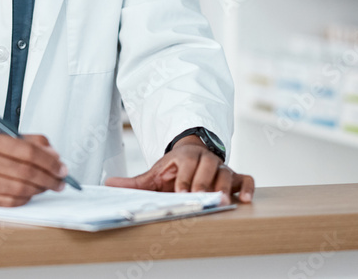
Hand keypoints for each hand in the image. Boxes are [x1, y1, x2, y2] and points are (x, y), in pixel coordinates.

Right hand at [0, 134, 67, 206]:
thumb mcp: (3, 138)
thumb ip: (30, 142)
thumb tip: (54, 155)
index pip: (27, 152)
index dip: (49, 161)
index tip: (61, 167)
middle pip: (26, 172)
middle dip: (49, 178)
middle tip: (61, 180)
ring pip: (20, 189)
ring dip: (40, 189)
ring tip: (49, 186)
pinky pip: (10, 201)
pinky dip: (26, 198)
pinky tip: (32, 193)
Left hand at [105, 136, 254, 203]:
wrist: (193, 155)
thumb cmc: (174, 169)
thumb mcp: (154, 173)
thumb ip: (135, 182)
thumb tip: (109, 183)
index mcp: (185, 157)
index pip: (186, 166)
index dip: (183, 180)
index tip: (181, 193)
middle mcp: (206, 160)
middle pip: (208, 169)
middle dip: (204, 184)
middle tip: (203, 198)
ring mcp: (222, 168)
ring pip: (227, 174)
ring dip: (225, 187)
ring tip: (222, 201)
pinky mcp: (236, 176)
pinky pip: (247, 179)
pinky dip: (248, 187)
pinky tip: (245, 199)